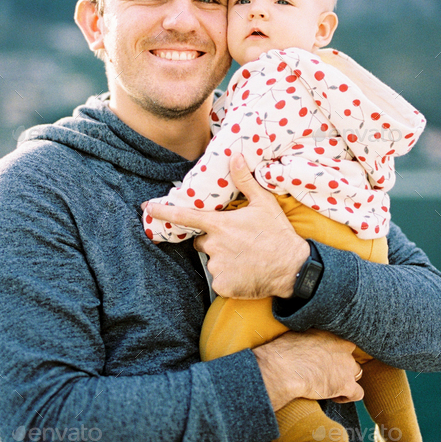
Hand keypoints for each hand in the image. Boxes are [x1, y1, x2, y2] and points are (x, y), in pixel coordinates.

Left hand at [144, 154, 309, 298]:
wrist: (292, 268)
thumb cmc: (277, 234)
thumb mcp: (264, 203)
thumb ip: (245, 180)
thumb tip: (234, 156)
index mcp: (220, 225)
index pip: (185, 216)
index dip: (164, 211)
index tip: (148, 208)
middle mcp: (214, 245)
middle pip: (202, 242)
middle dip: (213, 241)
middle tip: (237, 242)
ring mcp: (217, 267)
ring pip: (211, 261)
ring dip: (223, 260)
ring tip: (246, 258)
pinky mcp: (222, 285)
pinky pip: (219, 280)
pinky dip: (229, 278)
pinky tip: (246, 273)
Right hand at [252, 329, 364, 411]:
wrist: (285, 368)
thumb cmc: (285, 351)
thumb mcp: (298, 334)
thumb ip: (310, 338)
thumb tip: (305, 340)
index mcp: (333, 334)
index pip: (343, 343)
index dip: (335, 352)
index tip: (324, 358)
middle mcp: (344, 348)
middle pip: (350, 357)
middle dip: (341, 365)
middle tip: (326, 372)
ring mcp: (347, 367)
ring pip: (357, 373)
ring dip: (346, 379)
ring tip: (330, 386)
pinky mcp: (347, 385)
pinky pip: (358, 393)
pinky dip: (348, 396)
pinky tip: (334, 397)